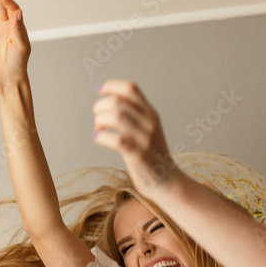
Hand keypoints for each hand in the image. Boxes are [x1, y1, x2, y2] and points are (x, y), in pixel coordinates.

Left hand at [92, 79, 180, 197]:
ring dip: (100, 120)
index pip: (131, 88)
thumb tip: (113, 102)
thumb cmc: (152, 156)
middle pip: (118, 101)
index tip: (99, 90)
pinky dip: (102, 137)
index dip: (111, 85)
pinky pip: (116, 140)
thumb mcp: (148, 129)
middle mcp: (149, 122)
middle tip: (97, 119)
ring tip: (99, 129)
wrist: (167, 181)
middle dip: (100, 107)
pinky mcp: (138, 155)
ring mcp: (144, 138)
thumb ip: (136, 115)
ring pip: (116, 117)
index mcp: (151, 113)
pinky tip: (99, 138)